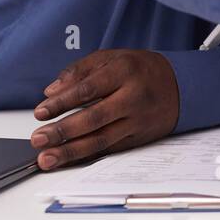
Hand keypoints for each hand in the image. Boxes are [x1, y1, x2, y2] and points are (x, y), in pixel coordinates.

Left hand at [31, 49, 179, 169]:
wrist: (181, 86)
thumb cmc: (140, 70)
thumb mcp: (112, 57)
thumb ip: (80, 70)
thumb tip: (51, 91)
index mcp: (125, 72)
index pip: (88, 89)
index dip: (62, 102)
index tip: (40, 113)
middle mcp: (133, 98)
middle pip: (95, 118)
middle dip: (63, 131)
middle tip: (38, 139)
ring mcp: (138, 121)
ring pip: (102, 140)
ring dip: (71, 152)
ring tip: (47, 159)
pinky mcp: (139, 138)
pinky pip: (110, 150)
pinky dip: (86, 157)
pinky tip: (67, 161)